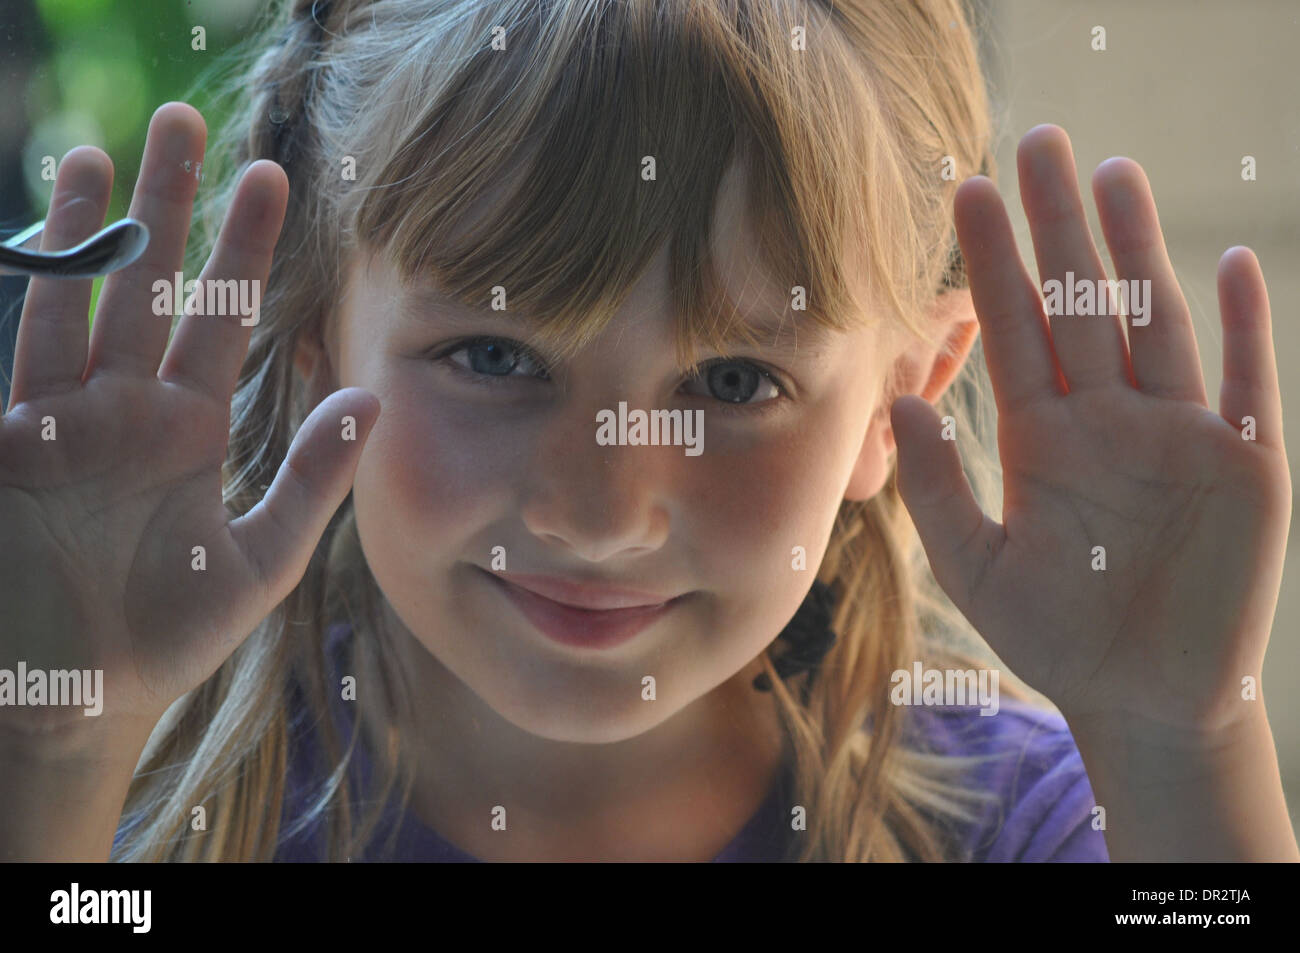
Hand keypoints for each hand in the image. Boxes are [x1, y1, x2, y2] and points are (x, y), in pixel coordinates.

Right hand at [0, 102, 377, 741]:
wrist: (73, 697)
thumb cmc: (167, 638)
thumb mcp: (259, 559)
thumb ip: (312, 478)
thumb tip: (372, 397)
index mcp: (193, 429)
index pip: (226, 318)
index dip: (245, 247)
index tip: (273, 178)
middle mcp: (131, 408)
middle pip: (154, 286)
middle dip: (169, 206)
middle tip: (189, 121)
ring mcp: (65, 415)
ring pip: (83, 298)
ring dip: (93, 226)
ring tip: (107, 148)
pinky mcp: (11, 435)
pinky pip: (23, 344)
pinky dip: (34, 283)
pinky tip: (46, 223)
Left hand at [890, 124, 1289, 736]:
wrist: (1142, 697)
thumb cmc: (1057, 635)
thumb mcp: (978, 567)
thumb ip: (939, 489)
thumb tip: (901, 403)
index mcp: (1044, 436)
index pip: (1014, 328)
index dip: (992, 262)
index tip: (967, 192)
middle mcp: (1109, 418)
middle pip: (1083, 302)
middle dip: (1061, 226)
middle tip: (1040, 141)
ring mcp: (1178, 434)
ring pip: (1157, 322)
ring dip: (1140, 249)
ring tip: (1114, 172)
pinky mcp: (1242, 465)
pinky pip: (1247, 384)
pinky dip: (1246, 327)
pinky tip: (1234, 263)